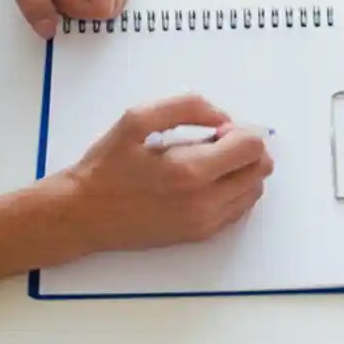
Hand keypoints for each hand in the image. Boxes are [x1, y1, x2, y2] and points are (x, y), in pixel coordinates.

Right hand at [53, 95, 273, 252]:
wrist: (82, 215)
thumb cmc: (105, 167)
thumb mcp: (136, 120)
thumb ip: (186, 107)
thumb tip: (223, 117)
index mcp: (190, 171)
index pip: (252, 147)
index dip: (239, 130)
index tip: (215, 130)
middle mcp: (204, 202)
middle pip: (260, 169)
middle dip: (244, 149)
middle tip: (213, 144)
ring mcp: (205, 223)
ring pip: (254, 190)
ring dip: (240, 170)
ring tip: (204, 164)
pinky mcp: (200, 235)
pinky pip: (239, 210)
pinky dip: (232, 191)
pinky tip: (203, 182)